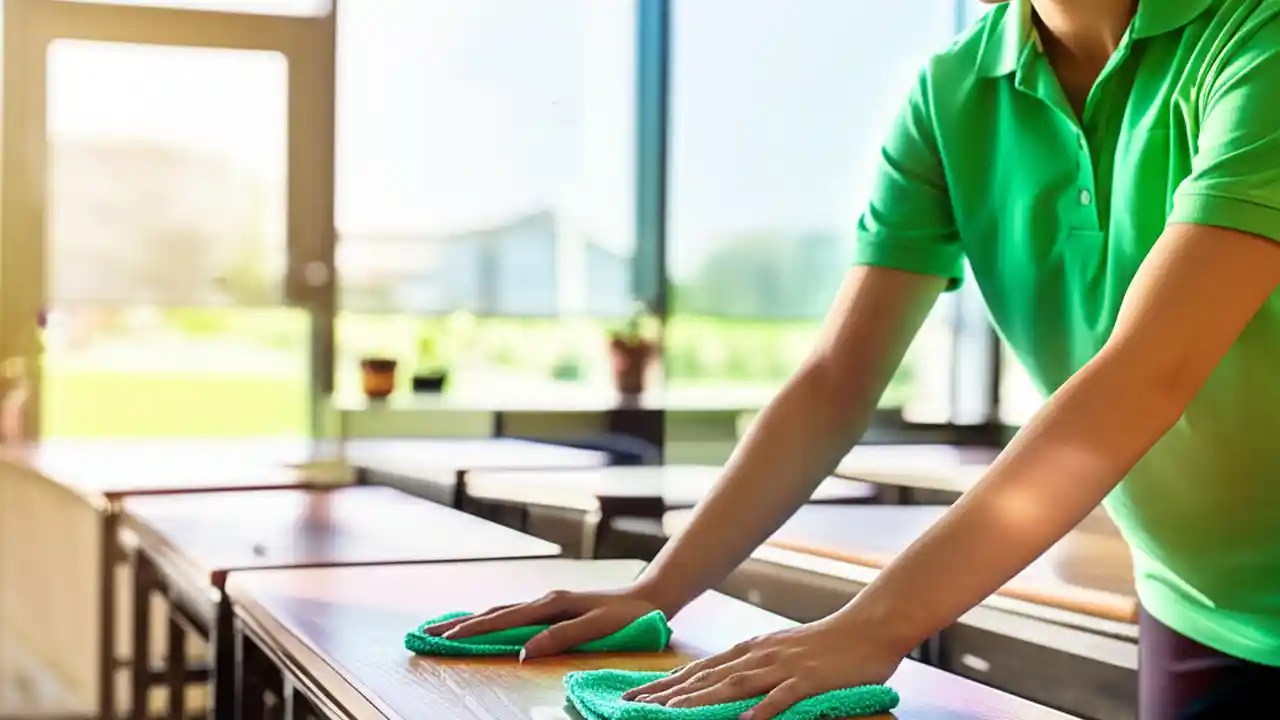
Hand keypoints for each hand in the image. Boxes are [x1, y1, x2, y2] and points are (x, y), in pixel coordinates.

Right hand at [421, 586, 661, 660]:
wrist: (651, 596)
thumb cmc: (628, 616)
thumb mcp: (596, 628)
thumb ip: (561, 638)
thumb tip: (523, 652)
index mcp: (551, 604)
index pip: (503, 619)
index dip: (473, 630)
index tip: (444, 637)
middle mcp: (545, 600)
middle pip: (494, 612)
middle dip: (461, 624)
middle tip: (429, 634)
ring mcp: (549, 602)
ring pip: (503, 611)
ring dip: (475, 620)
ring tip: (448, 628)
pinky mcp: (555, 607)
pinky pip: (516, 613)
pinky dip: (495, 618)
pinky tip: (488, 623)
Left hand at [620, 615, 902, 719]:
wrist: (867, 628)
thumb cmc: (826, 644)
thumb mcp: (780, 650)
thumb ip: (751, 665)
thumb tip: (721, 681)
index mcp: (750, 649)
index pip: (700, 668)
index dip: (666, 683)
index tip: (637, 695)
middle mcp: (759, 655)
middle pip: (707, 677)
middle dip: (670, 693)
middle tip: (636, 705)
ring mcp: (783, 666)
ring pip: (735, 684)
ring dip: (702, 699)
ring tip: (672, 713)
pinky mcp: (808, 679)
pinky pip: (782, 697)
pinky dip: (762, 709)